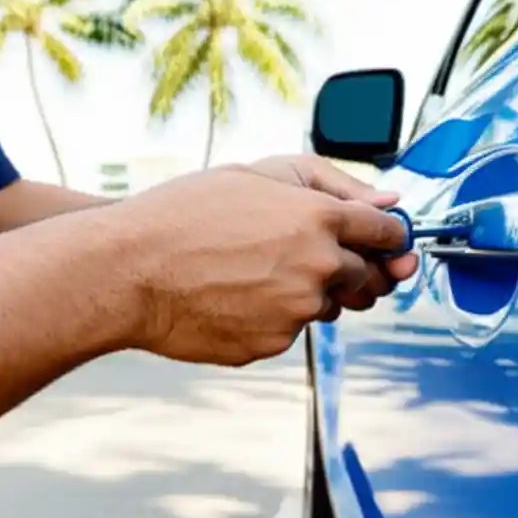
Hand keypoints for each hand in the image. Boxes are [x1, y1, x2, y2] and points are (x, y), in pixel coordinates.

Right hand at [110, 166, 412, 365]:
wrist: (129, 270)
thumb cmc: (185, 213)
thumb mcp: (259, 173)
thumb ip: (333, 184)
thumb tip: (389, 204)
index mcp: (320, 218)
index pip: (387, 233)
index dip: (387, 236)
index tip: (381, 241)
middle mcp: (319, 267)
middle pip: (368, 277)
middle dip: (352, 268)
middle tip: (309, 257)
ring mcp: (298, 311)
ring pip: (328, 306)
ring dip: (308, 292)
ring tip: (254, 271)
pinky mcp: (274, 343)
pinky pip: (290, 330)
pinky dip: (272, 315)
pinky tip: (233, 295)